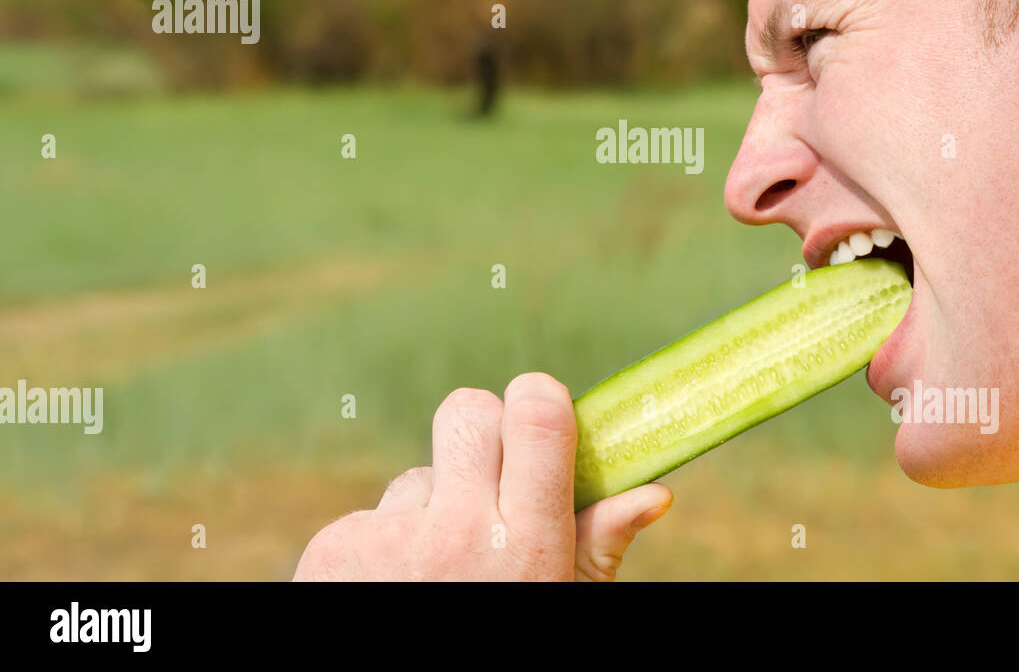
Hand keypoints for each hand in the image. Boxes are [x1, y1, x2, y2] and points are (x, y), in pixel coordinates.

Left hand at [293, 372, 671, 580]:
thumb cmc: (507, 649)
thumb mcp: (561, 607)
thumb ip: (599, 548)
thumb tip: (655, 494)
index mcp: (527, 547)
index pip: (536, 417)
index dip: (538, 399)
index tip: (541, 410)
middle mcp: (458, 534)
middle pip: (467, 411)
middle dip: (481, 431)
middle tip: (488, 477)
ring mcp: (391, 538)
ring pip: (419, 477)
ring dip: (432, 508)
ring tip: (439, 572)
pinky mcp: (335, 547)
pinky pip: (373, 516)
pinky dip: (387, 545)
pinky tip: (397, 587)